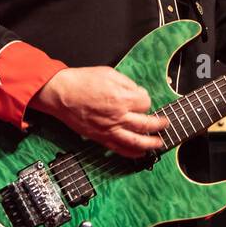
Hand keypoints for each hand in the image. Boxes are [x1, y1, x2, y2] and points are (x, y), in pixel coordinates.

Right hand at [29, 67, 168, 157]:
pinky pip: (120, 149)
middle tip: (164, 123)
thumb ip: (127, 83)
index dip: (145, 99)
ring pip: (137, 141)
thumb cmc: (82, 81)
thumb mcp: (109, 73)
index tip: (141, 98)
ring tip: (159, 142)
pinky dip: (132, 153)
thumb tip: (138, 92)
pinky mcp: (101, 137)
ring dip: (151, 143)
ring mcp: (110, 129)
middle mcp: (119, 116)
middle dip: (159, 124)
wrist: (61, 94)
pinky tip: (140, 153)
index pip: (145, 103)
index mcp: (122, 98)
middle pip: (147, 123)